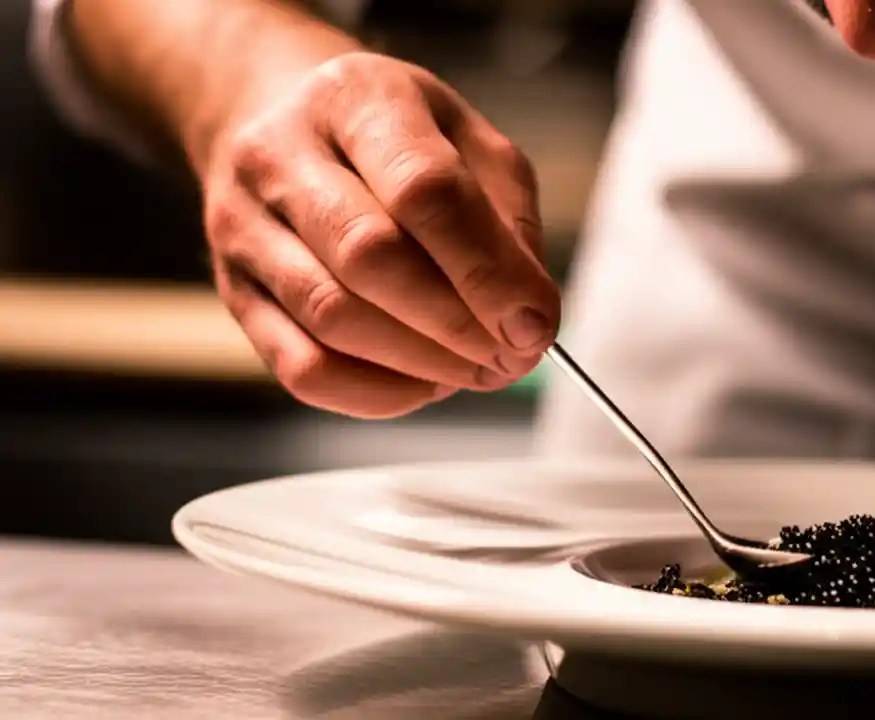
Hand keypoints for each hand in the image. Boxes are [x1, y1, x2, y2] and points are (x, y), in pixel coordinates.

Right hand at [203, 52, 558, 416]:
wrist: (272, 115)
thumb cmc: (390, 135)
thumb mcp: (467, 140)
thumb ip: (508, 220)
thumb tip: (527, 316)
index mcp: (356, 99)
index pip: (424, 190)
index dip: (487, 271)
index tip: (535, 324)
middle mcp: (281, 154)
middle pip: (370, 258)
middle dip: (457, 325)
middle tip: (512, 357)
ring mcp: (243, 226)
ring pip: (332, 318)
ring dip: (422, 364)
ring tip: (477, 371)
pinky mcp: (233, 292)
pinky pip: (301, 367)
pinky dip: (375, 394)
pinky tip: (423, 384)